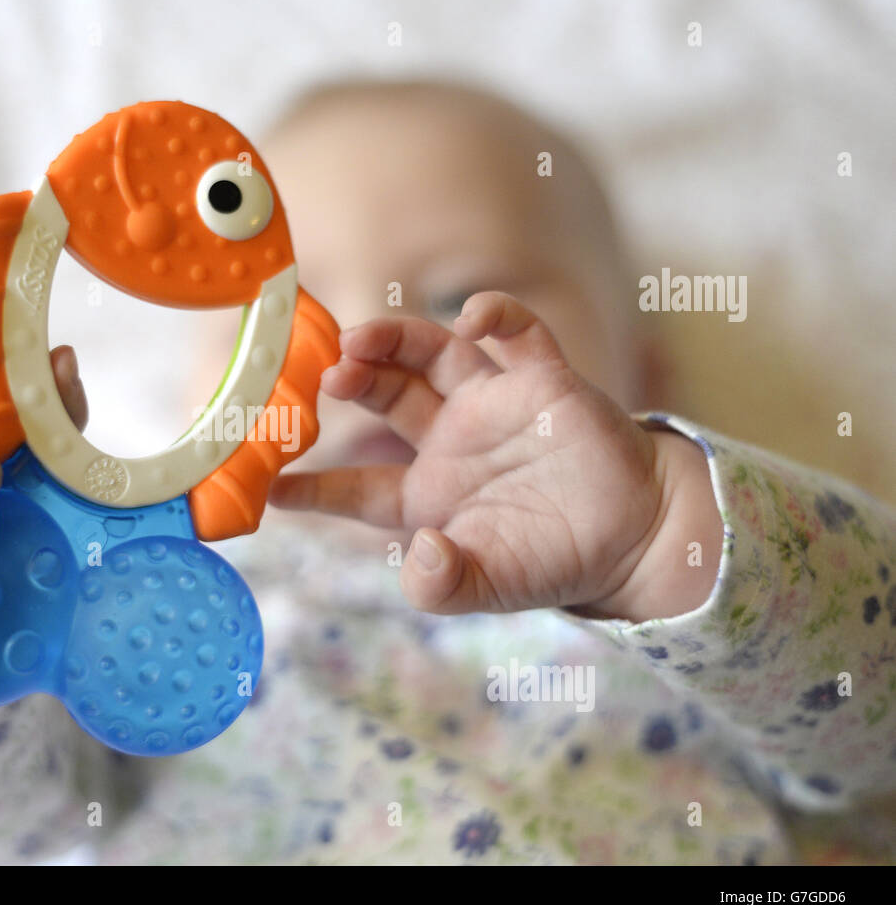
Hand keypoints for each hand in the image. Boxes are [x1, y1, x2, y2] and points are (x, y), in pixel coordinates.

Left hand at [269, 292, 721, 621]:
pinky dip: (496, 316)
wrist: (636, 538)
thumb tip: (422, 550)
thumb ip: (444, 585)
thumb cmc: (553, 562)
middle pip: (384, 396)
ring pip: (433, 355)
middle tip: (325, 374)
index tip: (267, 485)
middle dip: (352, 380)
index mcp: (425, 495)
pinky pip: (516, 336)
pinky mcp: (543, 382)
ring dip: (396, 338)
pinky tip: (475, 318)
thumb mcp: (489, 588)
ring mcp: (493, 407)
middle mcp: (449, 442)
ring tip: (363, 339)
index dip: (312, 487)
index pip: (355, 486)